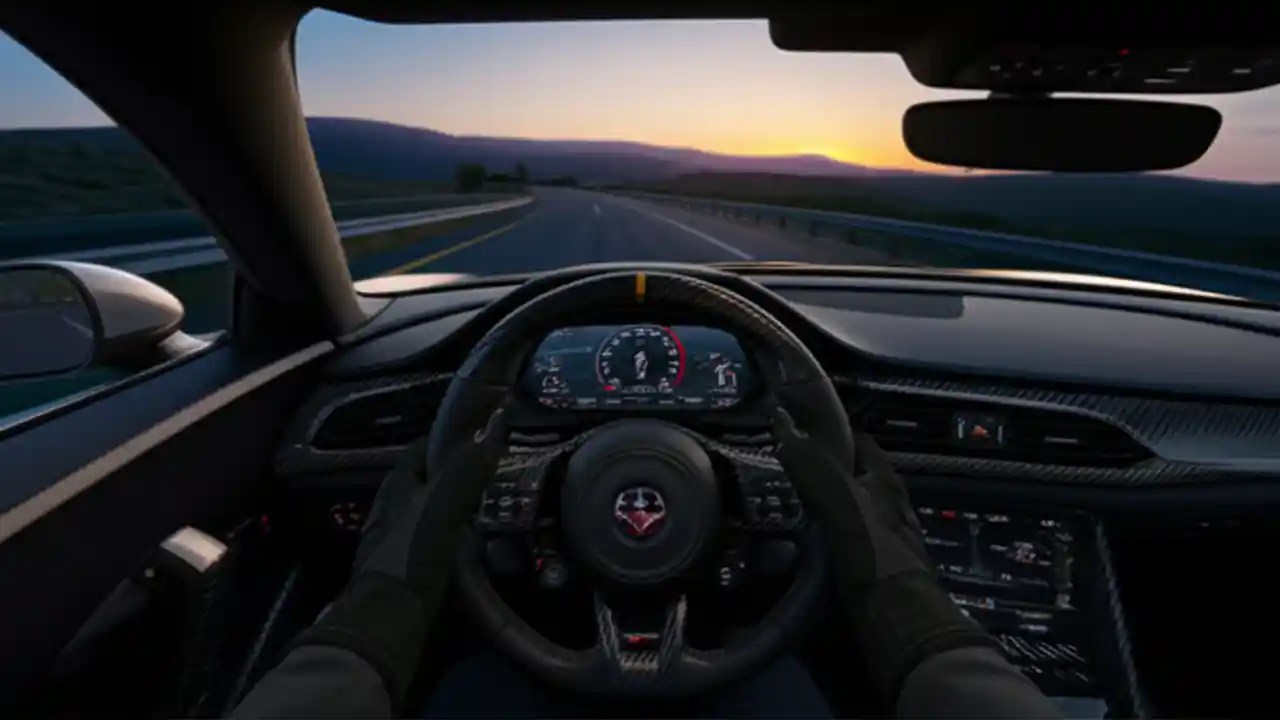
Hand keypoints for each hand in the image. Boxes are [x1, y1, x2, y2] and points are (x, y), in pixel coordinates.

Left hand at [289, 407, 506, 706]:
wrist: (388, 624)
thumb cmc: (408, 557)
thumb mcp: (440, 507)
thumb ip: (465, 470)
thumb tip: (494, 429)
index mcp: (395, 489)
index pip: (422, 450)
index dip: (450, 438)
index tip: (485, 433)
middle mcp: (394, 512)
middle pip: (433, 484)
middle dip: (463, 478)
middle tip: (503, 474)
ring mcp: (401, 545)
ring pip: (439, 517)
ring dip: (467, 514)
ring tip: (503, 510)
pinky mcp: (413, 574)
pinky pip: (446, 549)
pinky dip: (465, 545)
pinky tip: (488, 550)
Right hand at [770, 404, 995, 702]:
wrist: (899, 628)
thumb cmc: (877, 557)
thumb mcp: (844, 504)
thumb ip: (815, 467)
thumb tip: (782, 424)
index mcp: (886, 485)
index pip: (859, 443)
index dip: (829, 432)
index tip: (792, 430)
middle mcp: (886, 510)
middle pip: (847, 481)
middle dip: (814, 475)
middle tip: (771, 475)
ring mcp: (878, 545)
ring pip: (839, 517)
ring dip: (810, 514)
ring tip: (768, 513)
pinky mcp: (866, 577)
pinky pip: (832, 552)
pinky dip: (811, 549)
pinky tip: (785, 553)